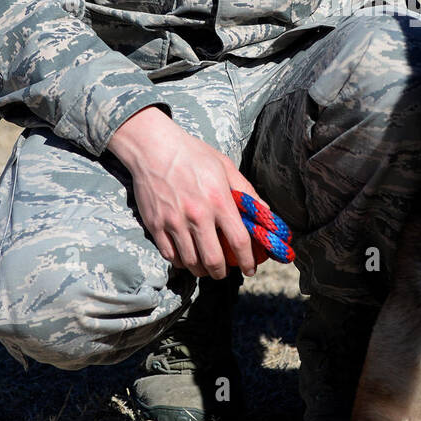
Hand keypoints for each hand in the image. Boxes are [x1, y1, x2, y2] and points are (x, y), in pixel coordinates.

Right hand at [107, 106, 269, 279]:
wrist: (154, 147)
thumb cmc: (193, 155)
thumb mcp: (225, 167)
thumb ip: (246, 192)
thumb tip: (266, 212)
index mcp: (219, 201)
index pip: (239, 241)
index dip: (248, 260)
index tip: (250, 268)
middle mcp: (197, 215)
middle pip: (213, 260)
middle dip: (222, 272)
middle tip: (224, 272)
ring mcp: (174, 222)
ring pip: (190, 262)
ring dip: (201, 270)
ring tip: (206, 267)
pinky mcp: (155, 225)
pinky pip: (170, 255)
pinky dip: (180, 261)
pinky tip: (186, 257)